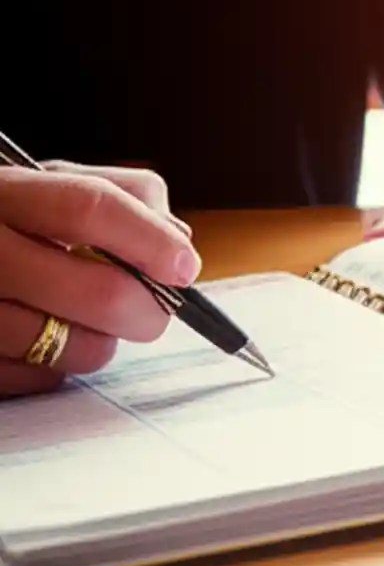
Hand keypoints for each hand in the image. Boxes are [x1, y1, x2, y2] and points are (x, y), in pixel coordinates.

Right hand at [0, 162, 199, 397]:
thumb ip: (122, 195)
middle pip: (103, 293)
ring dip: (104, 339)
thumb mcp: (49, 186)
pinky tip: (43, 336)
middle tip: (156, 307)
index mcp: (1, 194)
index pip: (89, 208)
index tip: (183, 266)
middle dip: (150, 307)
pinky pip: (46, 380)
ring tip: (83, 317)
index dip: (152, 240)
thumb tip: (176, 238)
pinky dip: (60, 365)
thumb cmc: (6, 223)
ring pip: (82, 348)